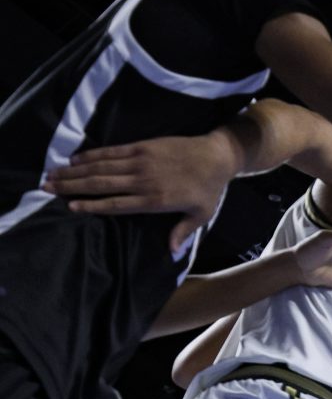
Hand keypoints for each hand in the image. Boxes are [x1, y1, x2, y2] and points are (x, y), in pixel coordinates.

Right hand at [43, 129, 240, 253]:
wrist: (216, 156)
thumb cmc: (209, 189)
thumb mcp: (200, 215)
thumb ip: (182, 232)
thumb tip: (172, 252)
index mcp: (154, 200)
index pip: (116, 204)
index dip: (92, 205)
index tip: (71, 207)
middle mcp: (143, 180)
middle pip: (101, 184)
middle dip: (72, 186)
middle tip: (47, 188)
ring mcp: (140, 161)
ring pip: (101, 166)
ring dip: (75, 170)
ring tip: (53, 174)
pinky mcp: (142, 146)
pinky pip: (112, 151)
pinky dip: (92, 155)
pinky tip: (75, 159)